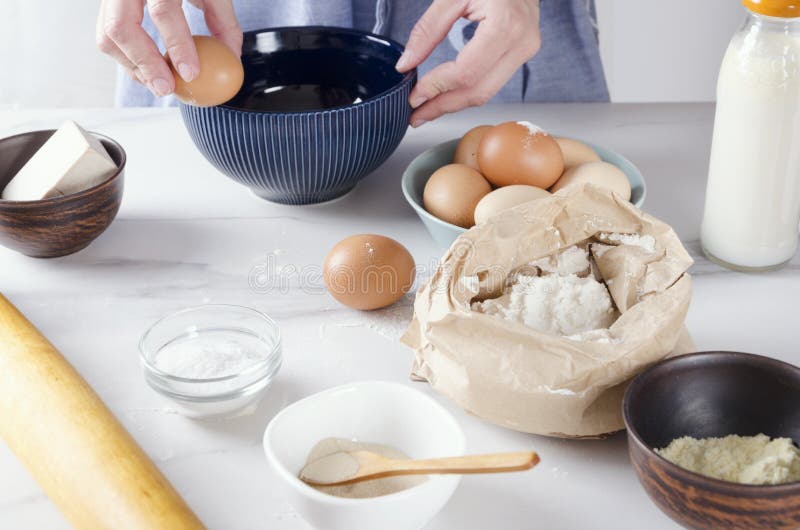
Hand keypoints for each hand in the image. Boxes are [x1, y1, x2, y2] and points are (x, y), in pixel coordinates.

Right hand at [96, 0, 241, 96]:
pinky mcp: (105, 6)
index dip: (178, 45)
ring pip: (107, 36)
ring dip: (133, 67)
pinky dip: (128, 60)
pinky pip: (106, 38)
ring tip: (160, 85)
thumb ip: (223, 21)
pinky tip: (148, 73)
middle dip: (145, 64)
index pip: (164, 10)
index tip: (191, 73)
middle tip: (167, 88)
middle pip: (121, 27)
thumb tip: (231, 58)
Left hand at [396, 0, 540, 126]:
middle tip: (416, 115)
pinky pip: (491, 82)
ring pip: (486, 93)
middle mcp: (522, 42)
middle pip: (478, 91)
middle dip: (443, 106)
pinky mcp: (522, 55)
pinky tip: (447, 95)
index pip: (467, 72)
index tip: (414, 98)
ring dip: (453, 104)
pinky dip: (466, 92)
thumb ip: (427, 30)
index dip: (437, 89)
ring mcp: (525, 50)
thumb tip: (406, 64)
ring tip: (426, 109)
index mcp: (505, 24)